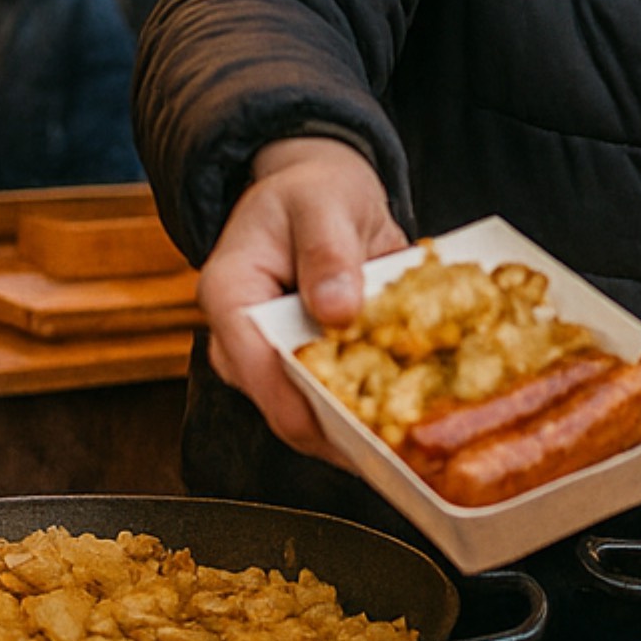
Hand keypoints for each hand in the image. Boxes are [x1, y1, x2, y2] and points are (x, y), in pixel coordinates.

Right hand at [198, 135, 407, 464]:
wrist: (319, 194)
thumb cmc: (314, 192)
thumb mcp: (323, 201)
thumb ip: (327, 251)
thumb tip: (335, 310)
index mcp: (229, 292)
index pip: (251, 362)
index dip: (297, 402)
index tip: (352, 427)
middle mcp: (238, 339)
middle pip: (280, 404)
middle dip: (337, 431)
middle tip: (398, 449)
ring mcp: (268, 361)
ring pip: (308, 418)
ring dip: (358, 432)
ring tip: (412, 445)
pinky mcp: (303, 371)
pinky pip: (332, 406)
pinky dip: (368, 415)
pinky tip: (409, 426)